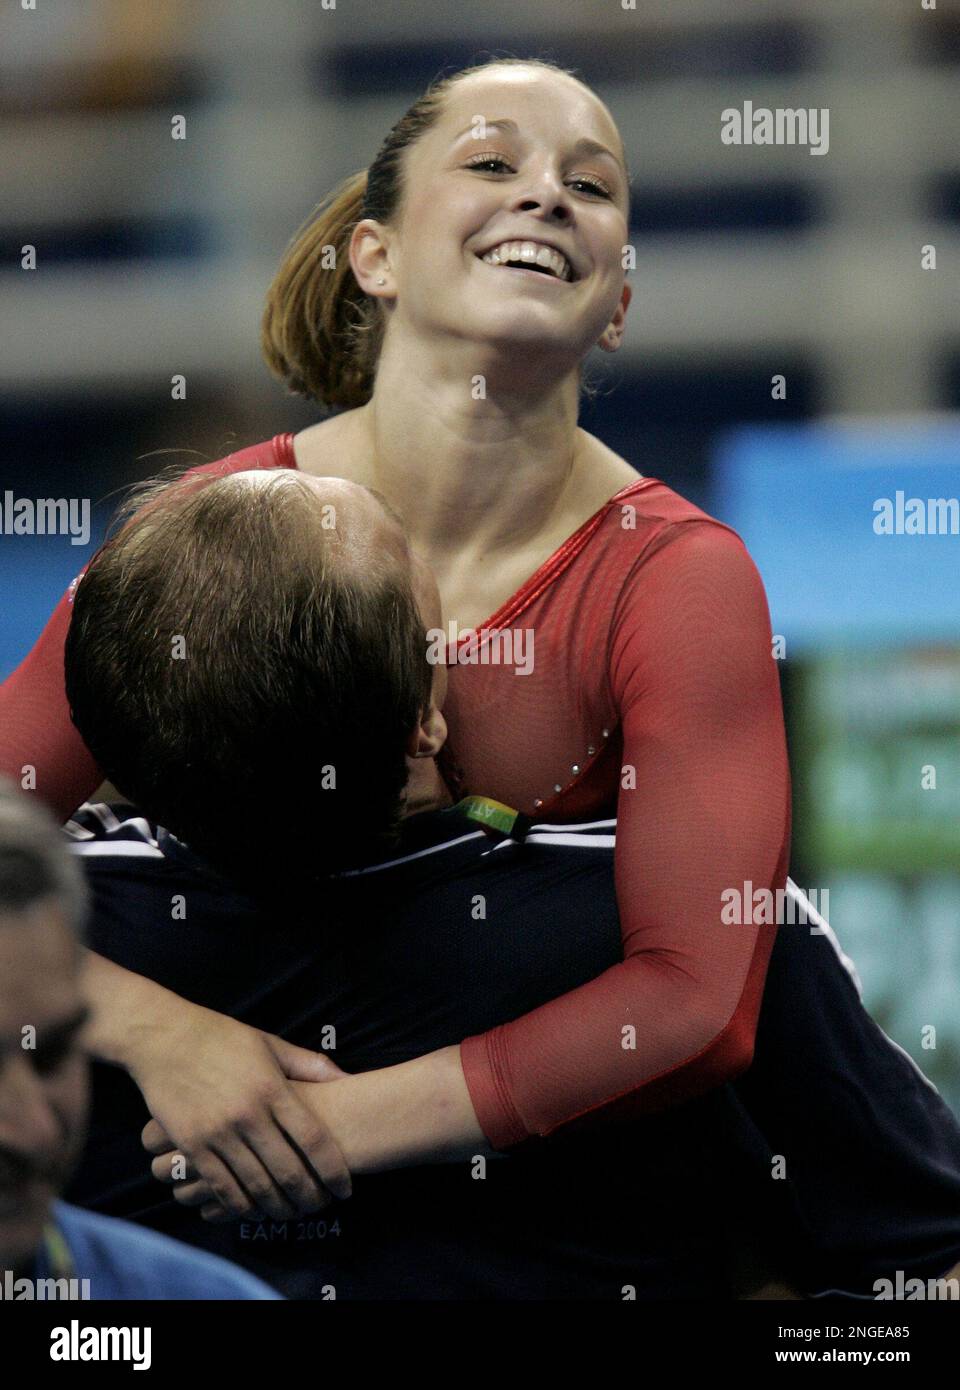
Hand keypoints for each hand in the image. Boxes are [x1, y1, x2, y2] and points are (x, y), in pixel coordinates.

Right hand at [130, 999, 351, 1220]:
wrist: (163, 1038)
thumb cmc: (222, 1038)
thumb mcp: (270, 1044)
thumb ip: (310, 1066)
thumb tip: (348, 1078)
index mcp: (272, 1088)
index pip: (314, 1140)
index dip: (333, 1170)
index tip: (344, 1189)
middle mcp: (248, 1114)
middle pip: (289, 1171)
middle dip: (310, 1198)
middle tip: (320, 1207)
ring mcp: (218, 1133)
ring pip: (257, 1186)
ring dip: (279, 1208)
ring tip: (291, 1213)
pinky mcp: (191, 1145)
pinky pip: (222, 1187)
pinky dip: (241, 1205)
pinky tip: (253, 1209)